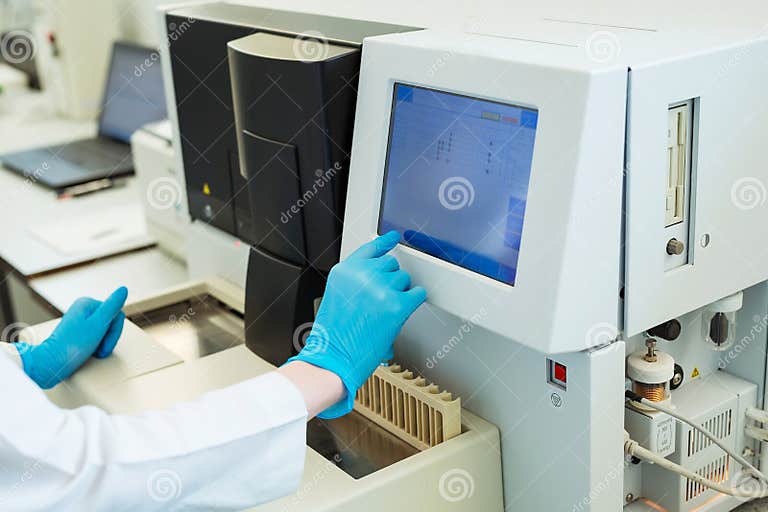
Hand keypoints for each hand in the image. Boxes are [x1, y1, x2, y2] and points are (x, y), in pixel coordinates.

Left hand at [16, 287, 127, 388]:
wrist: (52, 364)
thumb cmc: (72, 346)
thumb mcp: (98, 324)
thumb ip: (112, 306)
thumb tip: (123, 290)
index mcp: (87, 304)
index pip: (117, 314)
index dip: (114, 331)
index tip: (105, 342)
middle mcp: (83, 310)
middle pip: (111, 322)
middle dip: (109, 338)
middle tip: (100, 348)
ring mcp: (80, 322)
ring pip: (106, 330)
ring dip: (104, 343)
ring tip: (94, 350)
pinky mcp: (78, 333)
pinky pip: (97, 336)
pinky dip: (97, 345)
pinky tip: (90, 350)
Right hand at [288, 231, 425, 417]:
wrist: (333, 358)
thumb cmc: (333, 336)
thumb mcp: (337, 296)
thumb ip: (356, 280)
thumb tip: (382, 274)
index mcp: (345, 270)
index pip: (371, 248)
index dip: (385, 242)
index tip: (393, 237)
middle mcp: (362, 275)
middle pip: (391, 264)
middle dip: (390, 280)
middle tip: (381, 300)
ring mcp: (380, 289)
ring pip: (404, 279)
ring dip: (399, 293)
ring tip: (384, 312)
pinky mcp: (396, 305)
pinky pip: (417, 294)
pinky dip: (413, 303)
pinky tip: (402, 311)